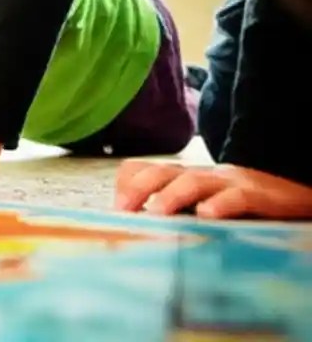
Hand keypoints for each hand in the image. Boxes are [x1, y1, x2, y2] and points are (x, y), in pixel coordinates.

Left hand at [115, 160, 311, 219]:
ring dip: (172, 196)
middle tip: (122, 210)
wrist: (290, 194)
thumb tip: (137, 235)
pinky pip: (236, 196)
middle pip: (161, 171)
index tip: (114, 209)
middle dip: (137, 188)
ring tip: (157, 212)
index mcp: (182, 177)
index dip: (126, 184)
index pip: (143, 168)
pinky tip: (208, 215)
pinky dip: (220, 204)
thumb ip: (172, 214)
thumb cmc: (237, 206)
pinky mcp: (255, 195)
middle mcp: (200, 176)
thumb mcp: (198, 206)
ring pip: (194, 181)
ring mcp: (227, 183)